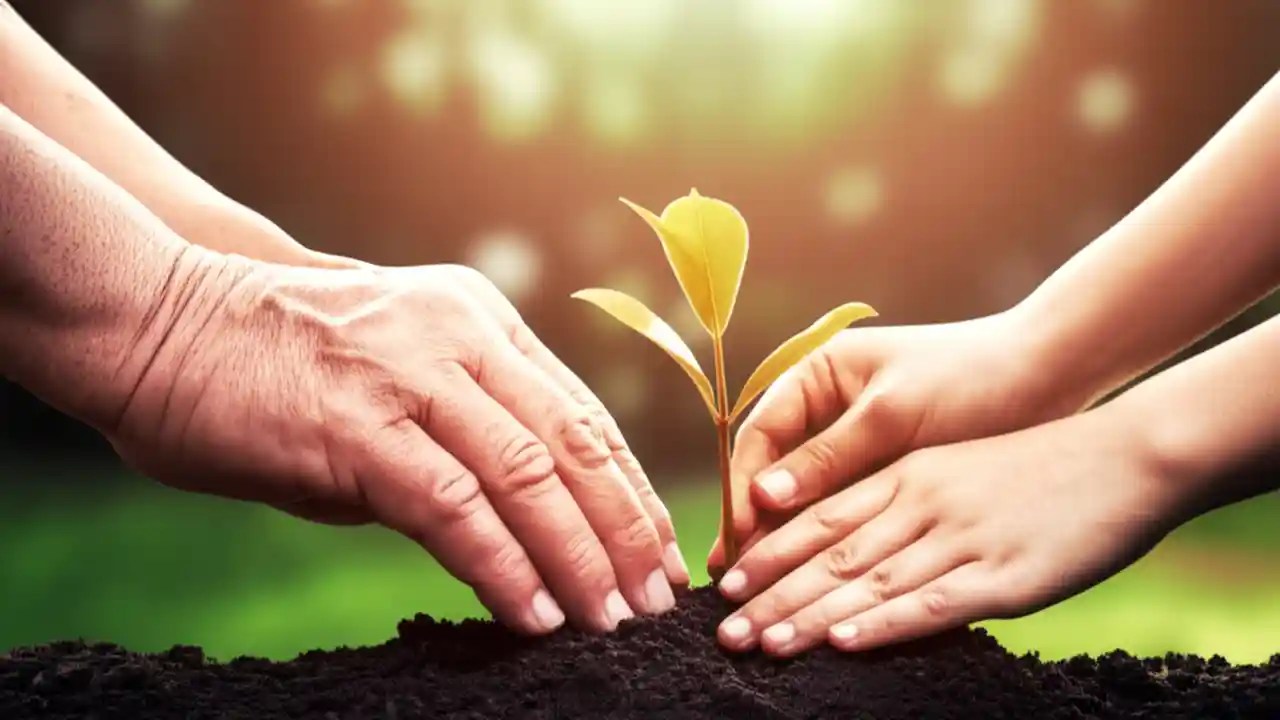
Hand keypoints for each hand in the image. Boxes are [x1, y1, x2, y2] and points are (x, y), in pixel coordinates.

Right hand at [107, 256, 688, 634]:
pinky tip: (532, 612)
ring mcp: (410, 375)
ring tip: (610, 619)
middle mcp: (460, 336)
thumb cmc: (272, 363)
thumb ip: (456, 436)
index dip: (629, 489)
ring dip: (579, 556)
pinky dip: (502, 564)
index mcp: (478, 321)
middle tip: (656, 599)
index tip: (661, 550)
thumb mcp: (390, 383)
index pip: (582, 413)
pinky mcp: (358, 424)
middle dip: (625, 529)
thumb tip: (514, 528)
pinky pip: (454, 505)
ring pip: (529, 475)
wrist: (156, 323)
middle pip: (574, 443)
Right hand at [709, 311, 1087, 572]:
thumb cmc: (970, 378)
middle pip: (772, 472)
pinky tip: (810, 583)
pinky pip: (841, 513)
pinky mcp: (881, 475)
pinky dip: (825, 546)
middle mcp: (824, 409)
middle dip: (753, 525)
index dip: (742, 486)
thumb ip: (829, 456)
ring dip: (783, 543)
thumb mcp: (893, 415)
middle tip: (731, 581)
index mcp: (816, 374)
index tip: (738, 534)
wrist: (1049, 378)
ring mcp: (851, 444)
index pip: (761, 434)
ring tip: (759, 593)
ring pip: (803, 499)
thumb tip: (762, 498)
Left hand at [714, 410, 1177, 655]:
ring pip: (871, 581)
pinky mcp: (1005, 575)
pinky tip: (845, 641)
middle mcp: (923, 502)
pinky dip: (886, 623)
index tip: (727, 582)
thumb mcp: (956, 467)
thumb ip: (905, 499)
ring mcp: (962, 538)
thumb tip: (856, 544)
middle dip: (773, 593)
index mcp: (908, 473)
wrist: (1126, 454)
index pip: (822, 516)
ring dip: (811, 615)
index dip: (770, 551)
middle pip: (831, 554)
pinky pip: (934, 602)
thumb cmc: (1038, 464)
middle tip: (723, 628)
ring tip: (762, 642)